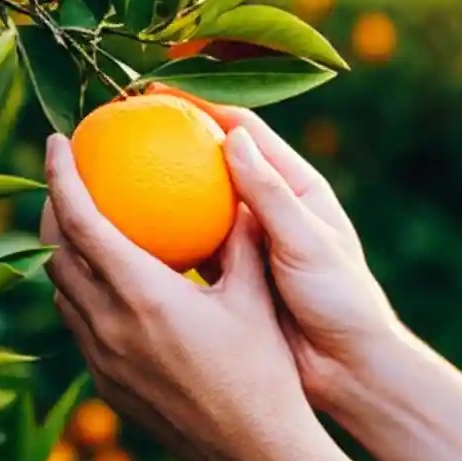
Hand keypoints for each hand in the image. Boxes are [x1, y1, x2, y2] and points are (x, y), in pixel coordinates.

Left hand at [40, 133, 324, 460]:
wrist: (257, 453)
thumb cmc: (263, 370)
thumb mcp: (254, 294)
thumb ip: (238, 237)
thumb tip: (236, 186)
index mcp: (142, 295)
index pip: (82, 221)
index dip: (61, 176)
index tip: (56, 142)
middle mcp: (109, 326)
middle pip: (55, 253)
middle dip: (52, 209)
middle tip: (67, 179)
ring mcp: (102, 361)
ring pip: (60, 293)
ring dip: (62, 255)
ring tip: (83, 229)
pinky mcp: (107, 386)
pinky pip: (78, 328)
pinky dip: (80, 295)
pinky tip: (108, 287)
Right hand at [147, 85, 403, 412]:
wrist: (349, 370)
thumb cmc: (341, 302)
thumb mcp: (308, 243)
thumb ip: (272, 194)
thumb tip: (233, 137)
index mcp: (295, 187)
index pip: (243, 130)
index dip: (202, 104)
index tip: (158, 90)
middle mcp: (267, 208)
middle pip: (212, 162)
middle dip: (172, 142)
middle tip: (125, 127)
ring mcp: (246, 243)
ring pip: (194, 207)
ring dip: (159, 193)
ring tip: (112, 178)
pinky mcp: (231, 277)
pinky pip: (189, 251)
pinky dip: (161, 242)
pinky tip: (124, 240)